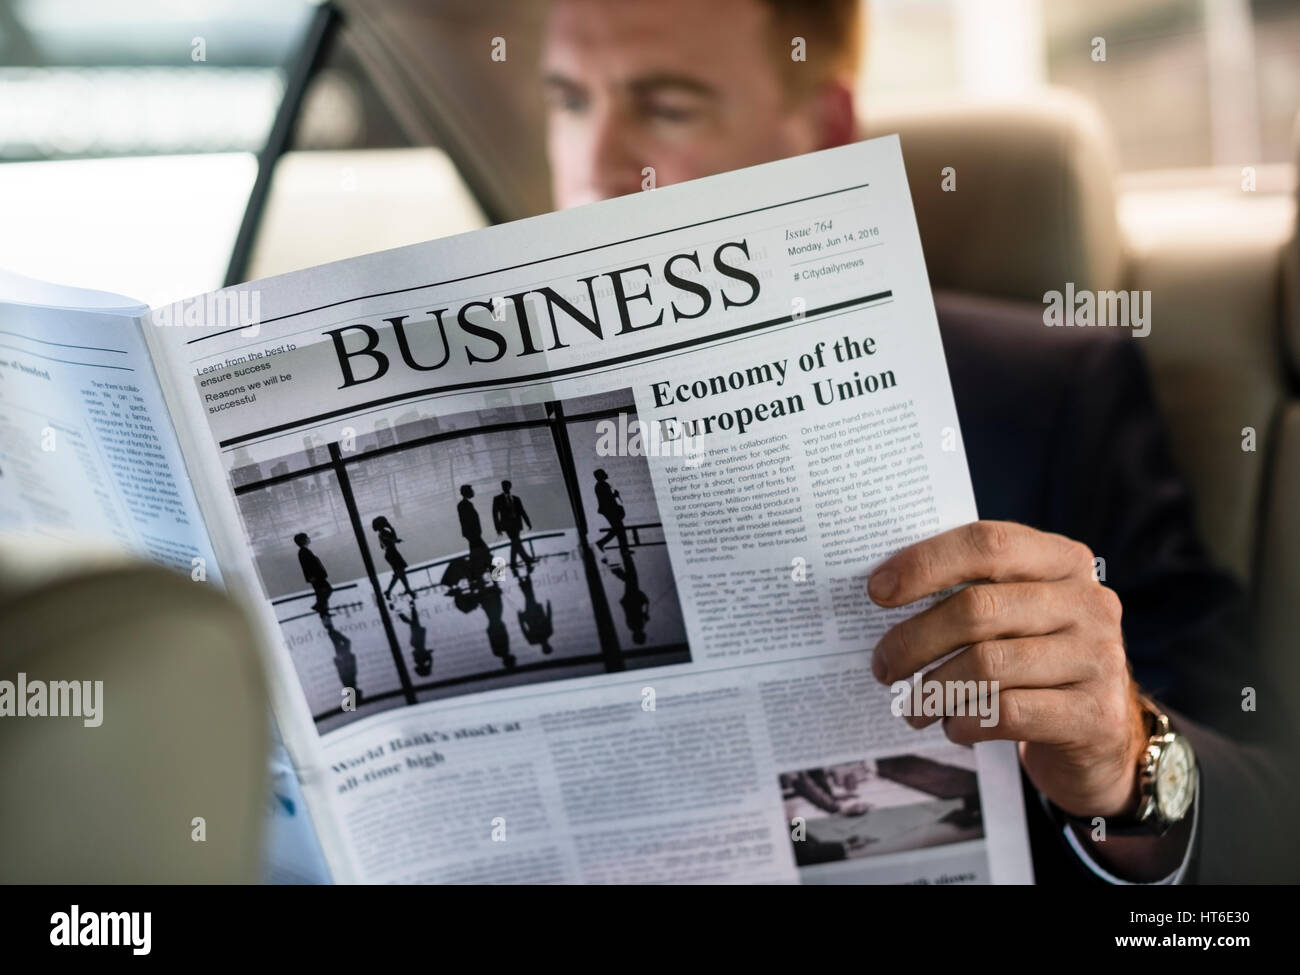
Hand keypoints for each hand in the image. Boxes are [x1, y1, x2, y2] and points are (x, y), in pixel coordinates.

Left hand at [868, 521, 1146, 818]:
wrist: (1100, 735)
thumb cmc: (1034, 660)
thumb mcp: (1015, 613)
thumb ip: (969, 591)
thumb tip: (882, 590)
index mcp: (1063, 560)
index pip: (987, 544)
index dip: (925, 564)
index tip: (876, 591)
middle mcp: (1089, 602)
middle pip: (978, 609)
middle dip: (914, 639)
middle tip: (883, 666)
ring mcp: (1099, 658)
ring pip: (987, 665)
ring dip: (933, 690)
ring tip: (912, 707)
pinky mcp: (1094, 714)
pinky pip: (1008, 713)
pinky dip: (966, 722)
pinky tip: (954, 726)